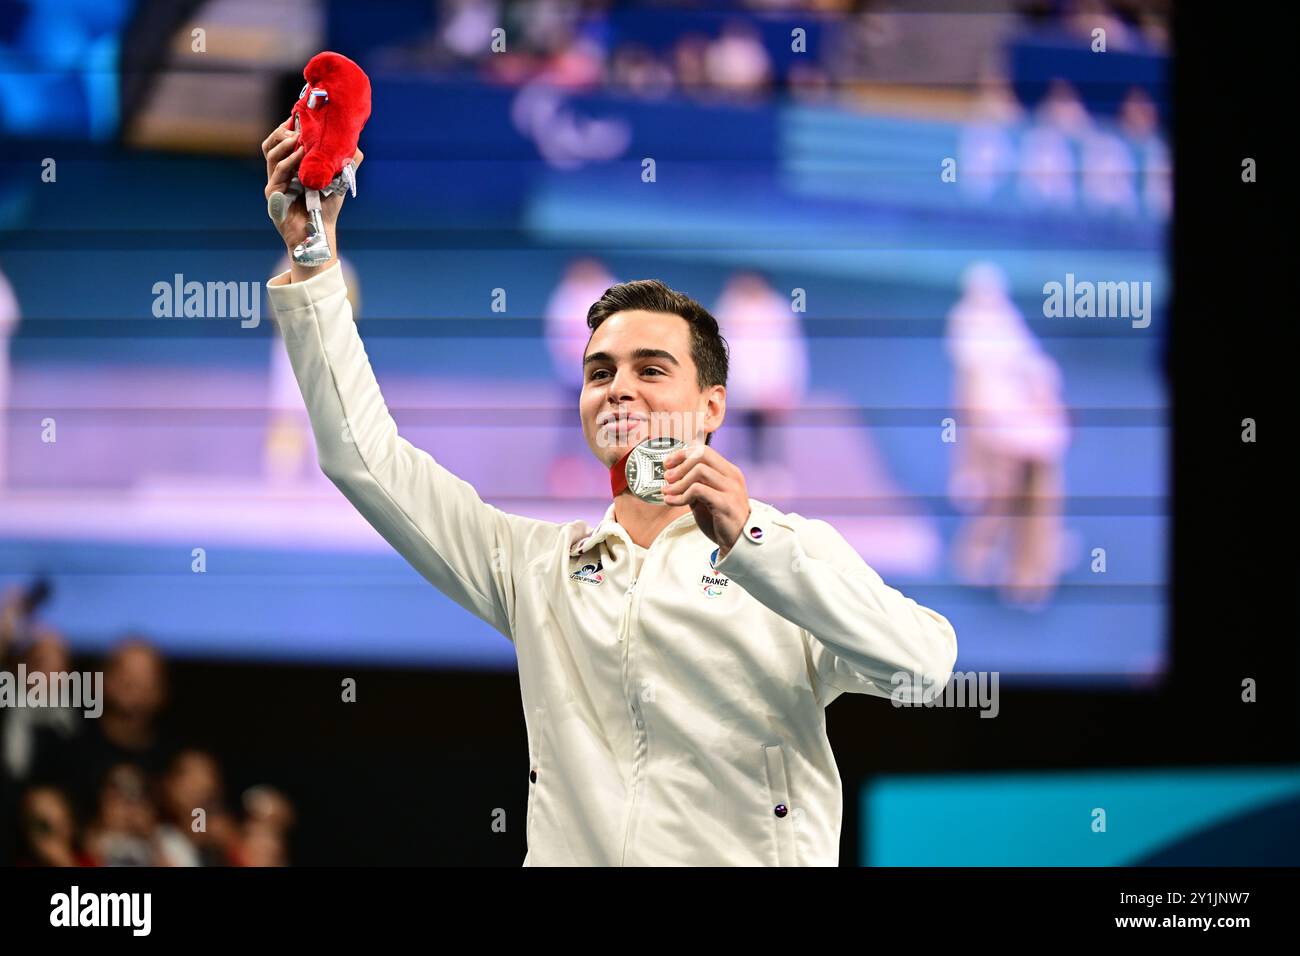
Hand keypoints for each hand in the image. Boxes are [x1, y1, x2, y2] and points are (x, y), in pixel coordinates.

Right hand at [261, 119, 363, 255]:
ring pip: (271, 154)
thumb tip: (356, 143)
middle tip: (297, 126)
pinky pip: (277, 173)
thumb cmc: (326, 208)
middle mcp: (279, 172)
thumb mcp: (338, 181)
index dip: (288, 127)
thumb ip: (346, 162)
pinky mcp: (273, 195)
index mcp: (291, 166)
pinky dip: (288, 161)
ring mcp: (274, 183)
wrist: (319, 233)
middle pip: (271, 143)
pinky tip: (299, 155)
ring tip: (298, 137)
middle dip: (282, 131)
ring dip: (285, 143)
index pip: (282, 140)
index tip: (300, 116)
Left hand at [662, 443, 749, 557]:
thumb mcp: (706, 498)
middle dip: (680, 464)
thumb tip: (672, 476)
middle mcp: (732, 477)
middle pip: (702, 455)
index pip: (704, 451)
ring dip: (679, 482)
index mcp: (729, 472)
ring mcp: (731, 489)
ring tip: (668, 492)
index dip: (683, 454)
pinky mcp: (725, 503)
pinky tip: (672, 502)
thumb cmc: (722, 520)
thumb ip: (694, 486)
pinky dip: (680, 495)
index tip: (668, 463)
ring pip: (699, 470)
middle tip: (667, 478)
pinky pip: (698, 490)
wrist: (738, 542)